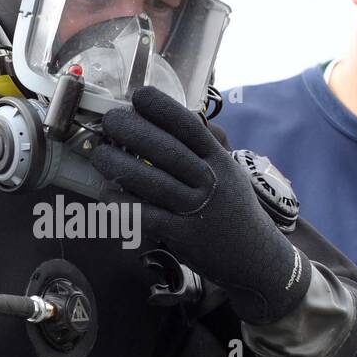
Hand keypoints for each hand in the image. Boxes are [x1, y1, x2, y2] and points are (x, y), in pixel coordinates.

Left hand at [90, 86, 307, 324]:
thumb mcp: (230, 172)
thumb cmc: (235, 210)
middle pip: (167, 150)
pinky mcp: (183, 236)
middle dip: (133, 131)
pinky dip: (123, 204)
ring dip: (119, 166)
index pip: (190, 127)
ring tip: (99, 155)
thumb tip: (183, 115)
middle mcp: (210, 182)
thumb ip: (208, 147)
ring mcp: (197, 209)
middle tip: (109, 122)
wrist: (256, 259)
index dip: (163, 109)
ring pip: (152, 182)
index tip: (139, 96)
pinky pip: (146, 216)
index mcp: (220, 161)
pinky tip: (106, 195)